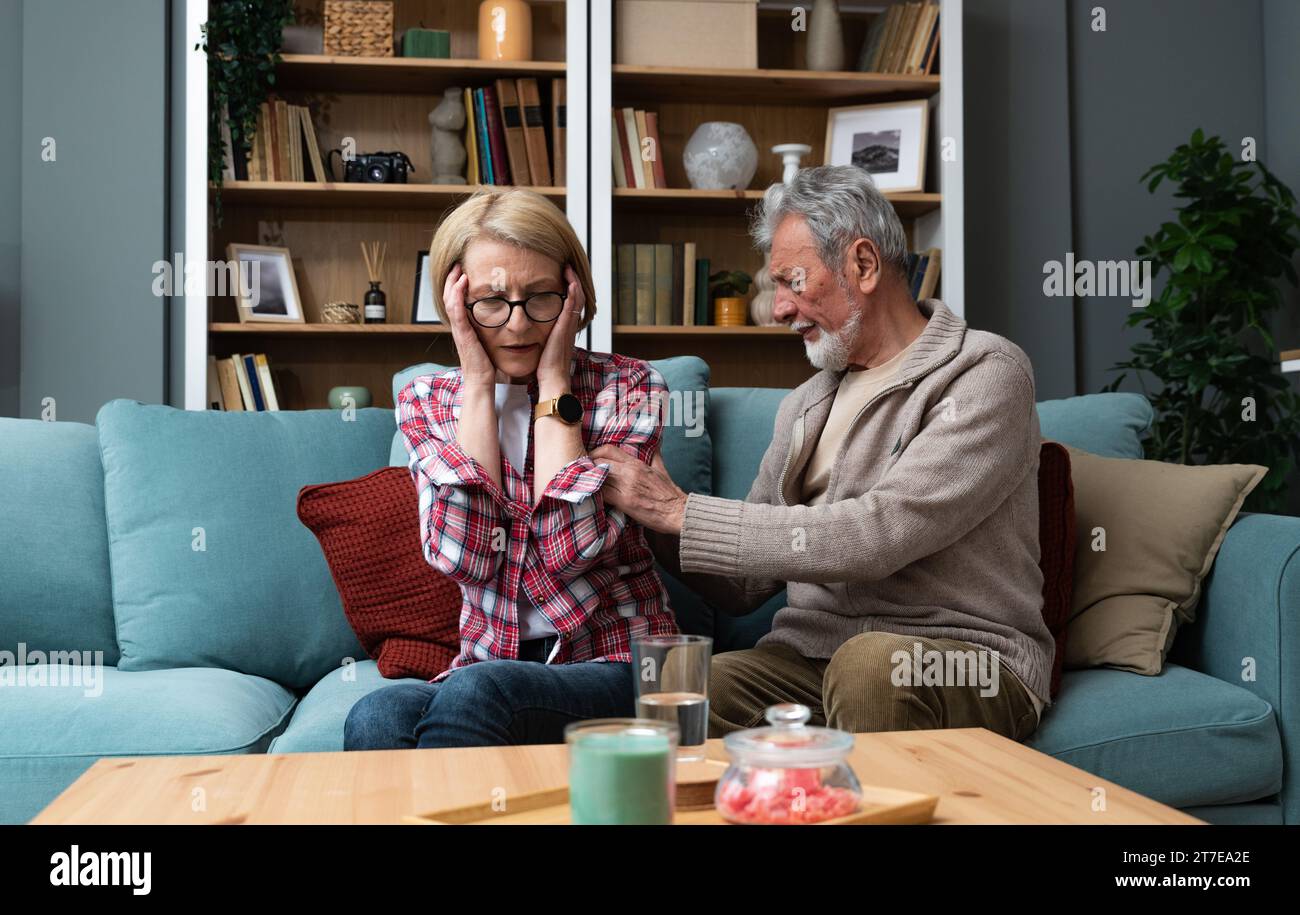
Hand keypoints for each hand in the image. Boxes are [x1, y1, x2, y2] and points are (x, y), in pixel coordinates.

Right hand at [444, 263, 495, 387]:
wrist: (481, 381)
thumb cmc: (486, 364)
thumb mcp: (486, 341)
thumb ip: (488, 329)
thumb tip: (499, 318)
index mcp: (464, 327)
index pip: (455, 301)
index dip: (456, 286)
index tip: (462, 271)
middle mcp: (458, 327)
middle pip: (448, 297)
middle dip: (452, 280)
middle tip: (457, 264)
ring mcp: (459, 330)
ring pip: (450, 301)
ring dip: (453, 283)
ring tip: (458, 270)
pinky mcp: (463, 334)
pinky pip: (457, 312)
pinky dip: (457, 296)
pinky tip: (461, 284)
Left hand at [536, 264, 583, 395]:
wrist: (552, 379)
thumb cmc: (546, 366)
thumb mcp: (544, 346)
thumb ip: (541, 336)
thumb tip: (529, 328)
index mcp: (564, 328)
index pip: (570, 303)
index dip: (569, 288)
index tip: (563, 275)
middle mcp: (569, 325)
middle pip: (578, 297)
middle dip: (574, 280)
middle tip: (568, 266)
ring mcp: (569, 327)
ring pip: (577, 300)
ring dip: (574, 282)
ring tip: (569, 269)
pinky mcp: (565, 330)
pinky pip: (572, 308)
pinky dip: (573, 294)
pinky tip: (570, 283)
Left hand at [591, 445, 686, 534]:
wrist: (678, 512)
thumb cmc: (669, 493)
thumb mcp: (661, 469)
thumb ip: (654, 455)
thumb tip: (655, 444)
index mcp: (636, 463)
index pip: (608, 449)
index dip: (595, 453)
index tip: (590, 460)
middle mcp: (629, 472)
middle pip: (599, 461)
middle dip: (587, 466)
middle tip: (582, 473)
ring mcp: (626, 486)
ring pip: (598, 476)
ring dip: (588, 480)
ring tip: (583, 484)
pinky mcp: (625, 501)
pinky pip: (602, 493)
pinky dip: (594, 493)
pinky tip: (591, 496)